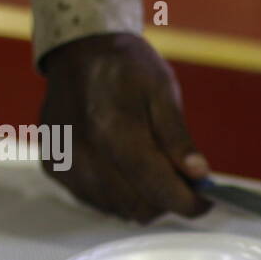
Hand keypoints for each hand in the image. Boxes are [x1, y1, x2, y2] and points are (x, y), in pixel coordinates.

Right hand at [39, 32, 209, 221]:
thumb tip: (198, 175)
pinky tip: (126, 169)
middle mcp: (85, 153)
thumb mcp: (162, 92)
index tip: (204, 202)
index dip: (187, 202)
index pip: (157, 187)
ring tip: (153, 169)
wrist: (79, 50)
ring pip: (118, 209)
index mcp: (114, 131)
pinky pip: (97, 201)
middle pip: (139, 206)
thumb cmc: (124, 67)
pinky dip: (119, 195)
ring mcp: (66, 164)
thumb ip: (178, 138)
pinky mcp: (56, 169)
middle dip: (167, 201)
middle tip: (181, 180)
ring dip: (143, 200)